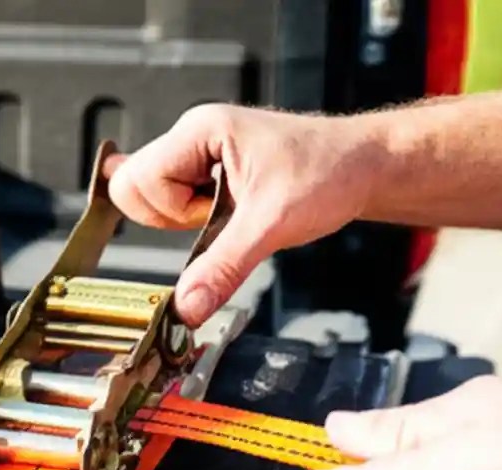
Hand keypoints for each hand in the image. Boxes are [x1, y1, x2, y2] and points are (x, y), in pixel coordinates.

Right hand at [103, 104, 386, 326]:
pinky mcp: (211, 175)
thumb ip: (223, 267)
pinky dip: (198, 221)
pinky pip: (177, 204)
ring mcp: (200, 156)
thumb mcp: (272, 225)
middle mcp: (193, 138)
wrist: (366, 168)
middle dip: (171, 217)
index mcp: (199, 130)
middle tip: (219, 215)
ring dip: (189, 221)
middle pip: (135, 188)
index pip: (137, 179)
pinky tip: (230, 215)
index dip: (171, 209)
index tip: (213, 214)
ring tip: (235, 211)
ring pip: (154, 200)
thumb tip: (186, 308)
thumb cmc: (328, 172)